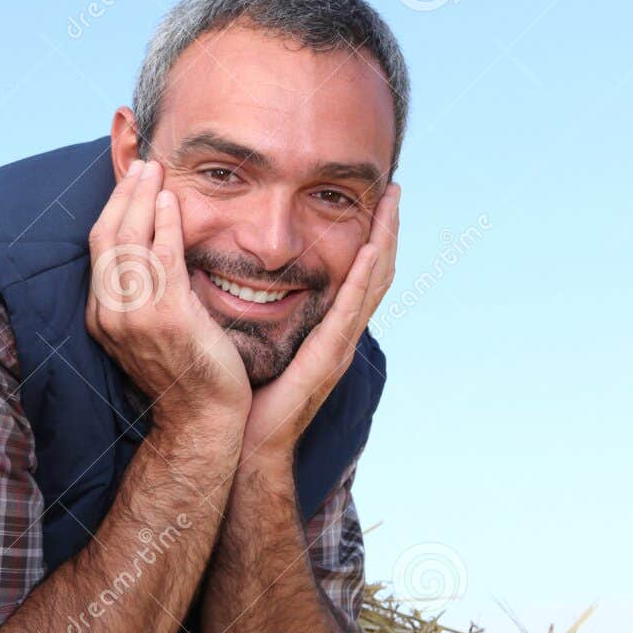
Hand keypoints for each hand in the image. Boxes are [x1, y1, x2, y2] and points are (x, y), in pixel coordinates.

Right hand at [85, 158, 249, 426]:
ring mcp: (135, 316)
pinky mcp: (166, 316)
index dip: (113, 211)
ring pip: (130, 241)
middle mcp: (111, 314)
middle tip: (142, 166)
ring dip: (143, 199)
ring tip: (156, 171)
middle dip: (123, 196)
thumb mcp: (150, 332)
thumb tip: (152, 255)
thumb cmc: (184, 376)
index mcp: (102, 317)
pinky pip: (161, 257)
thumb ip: (143, 295)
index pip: (100, 250)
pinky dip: (164, 224)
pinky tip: (171, 202)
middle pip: (107, 238)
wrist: (199, 419)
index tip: (130, 185)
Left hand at [241, 182, 399, 463]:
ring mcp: (338, 345)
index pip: (355, 274)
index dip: (369, 238)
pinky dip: (363, 277)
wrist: (247, 442)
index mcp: (325, 329)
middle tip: (393, 191)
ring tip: (392, 205)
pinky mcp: (327, 356)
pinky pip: (349, 310)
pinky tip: (370, 249)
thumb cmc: (246, 395)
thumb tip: (238, 276)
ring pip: (371, 284)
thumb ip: (258, 311)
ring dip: (384, 242)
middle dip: (386, 230)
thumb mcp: (256, 340)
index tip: (374, 202)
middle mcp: (339, 334)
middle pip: (374, 273)